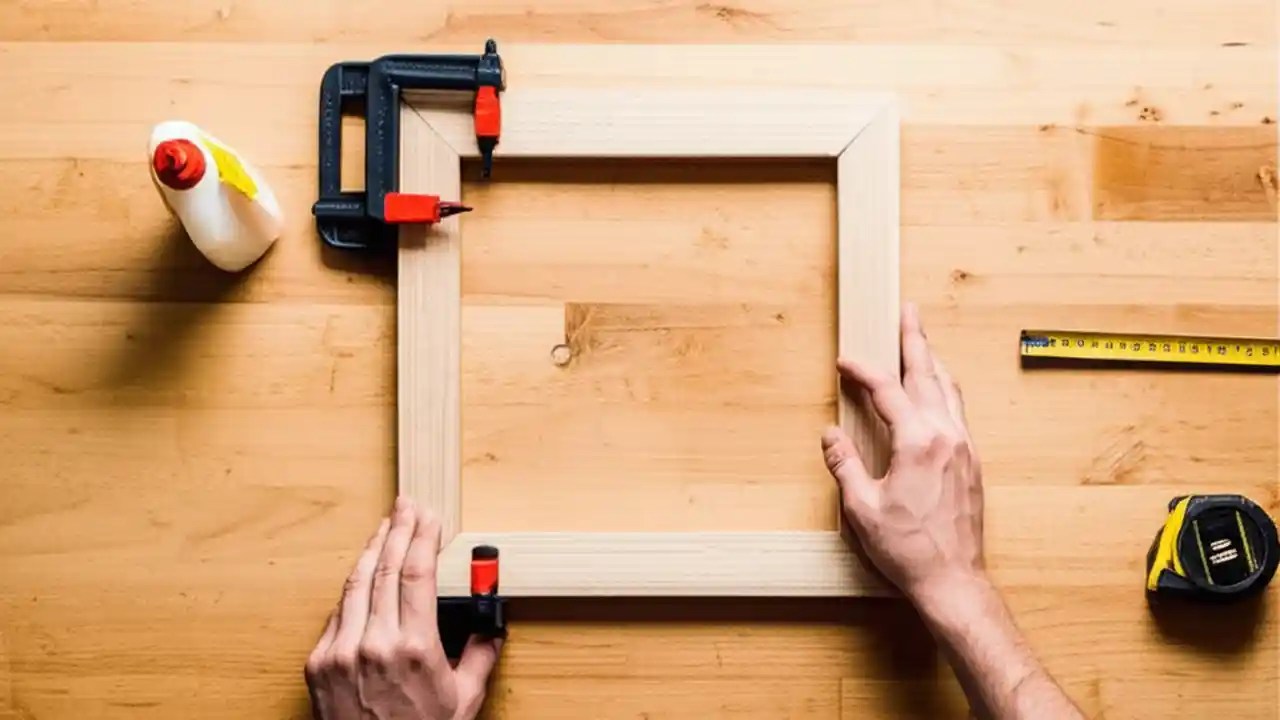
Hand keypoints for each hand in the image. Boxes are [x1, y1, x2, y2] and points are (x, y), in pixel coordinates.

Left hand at [305, 498, 502, 719]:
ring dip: (372, 550)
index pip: (417, 573)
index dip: (422, 537)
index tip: (428, 517)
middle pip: (385, 568)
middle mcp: (374, 643)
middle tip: (405, 506)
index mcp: (414, 647)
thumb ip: (479, 655)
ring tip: (384, 528)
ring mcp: (341, 652)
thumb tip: (491, 626)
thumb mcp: (463, 699)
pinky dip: (352, 589)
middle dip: (397, 530)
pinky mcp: (318, 664)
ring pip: (355, 584)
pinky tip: (363, 575)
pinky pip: (336, 614)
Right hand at [821, 303, 985, 605]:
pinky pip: (958, 413)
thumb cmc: (908, 549)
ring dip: (932, 363)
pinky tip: (936, 394)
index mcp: (919, 442)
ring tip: (922, 344)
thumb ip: (845, 465)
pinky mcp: (972, 464)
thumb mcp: (862, 508)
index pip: (887, 391)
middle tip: (908, 311)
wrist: (953, 580)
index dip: (863, 372)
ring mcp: (965, 449)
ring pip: (949, 391)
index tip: (845, 364)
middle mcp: (948, 437)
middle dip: (915, 340)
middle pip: (928, 375)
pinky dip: (943, 391)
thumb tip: (831, 436)